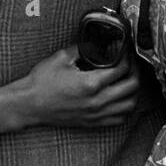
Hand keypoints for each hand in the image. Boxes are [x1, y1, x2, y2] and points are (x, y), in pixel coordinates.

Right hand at [18, 47, 139, 128]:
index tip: (125, 52)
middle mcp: (97, 101)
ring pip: (129, 106)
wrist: (30, 104)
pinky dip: (125, 109)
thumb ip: (82, 49)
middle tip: (130, 64)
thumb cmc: (42, 81)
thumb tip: (95, 43)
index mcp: (90, 83)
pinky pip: (119, 119)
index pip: (121, 69)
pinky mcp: (92, 123)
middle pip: (131, 87)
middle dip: (135, 72)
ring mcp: (96, 114)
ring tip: (128, 81)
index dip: (127, 57)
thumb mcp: (61, 57)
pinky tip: (120, 99)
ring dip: (133, 92)